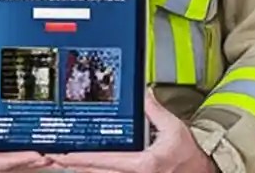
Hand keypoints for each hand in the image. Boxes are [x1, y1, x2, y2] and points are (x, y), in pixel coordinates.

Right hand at [0, 107, 53, 172]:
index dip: (14, 160)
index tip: (33, 154)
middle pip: (10, 170)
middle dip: (31, 163)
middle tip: (49, 154)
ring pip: (18, 171)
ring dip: (35, 165)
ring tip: (54, 155)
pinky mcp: (4, 169)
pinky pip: (21, 168)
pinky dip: (35, 163)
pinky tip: (50, 157)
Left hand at [48, 91, 217, 172]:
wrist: (204, 171)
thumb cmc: (189, 153)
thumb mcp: (173, 128)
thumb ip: (154, 110)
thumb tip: (143, 91)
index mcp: (142, 163)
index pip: (103, 161)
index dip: (79, 158)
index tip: (62, 154)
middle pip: (94, 172)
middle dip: (71, 164)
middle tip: (50, 157)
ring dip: (80, 169)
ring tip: (59, 160)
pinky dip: (94, 171)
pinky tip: (83, 166)